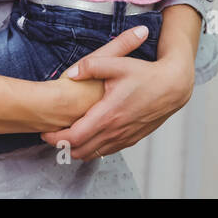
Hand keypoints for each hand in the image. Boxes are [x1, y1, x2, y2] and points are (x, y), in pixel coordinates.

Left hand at [41, 25, 193, 159]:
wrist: (173, 86)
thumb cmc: (145, 74)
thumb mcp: (116, 63)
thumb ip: (90, 66)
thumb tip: (70, 74)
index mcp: (108, 114)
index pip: (76, 137)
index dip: (57, 138)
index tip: (45, 133)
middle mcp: (117, 130)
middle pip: (82, 150)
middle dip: (62, 147)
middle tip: (49, 137)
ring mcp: (126, 136)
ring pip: (95, 153)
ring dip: (77, 149)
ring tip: (63, 139)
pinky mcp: (133, 138)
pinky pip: (108, 150)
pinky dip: (93, 148)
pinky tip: (85, 139)